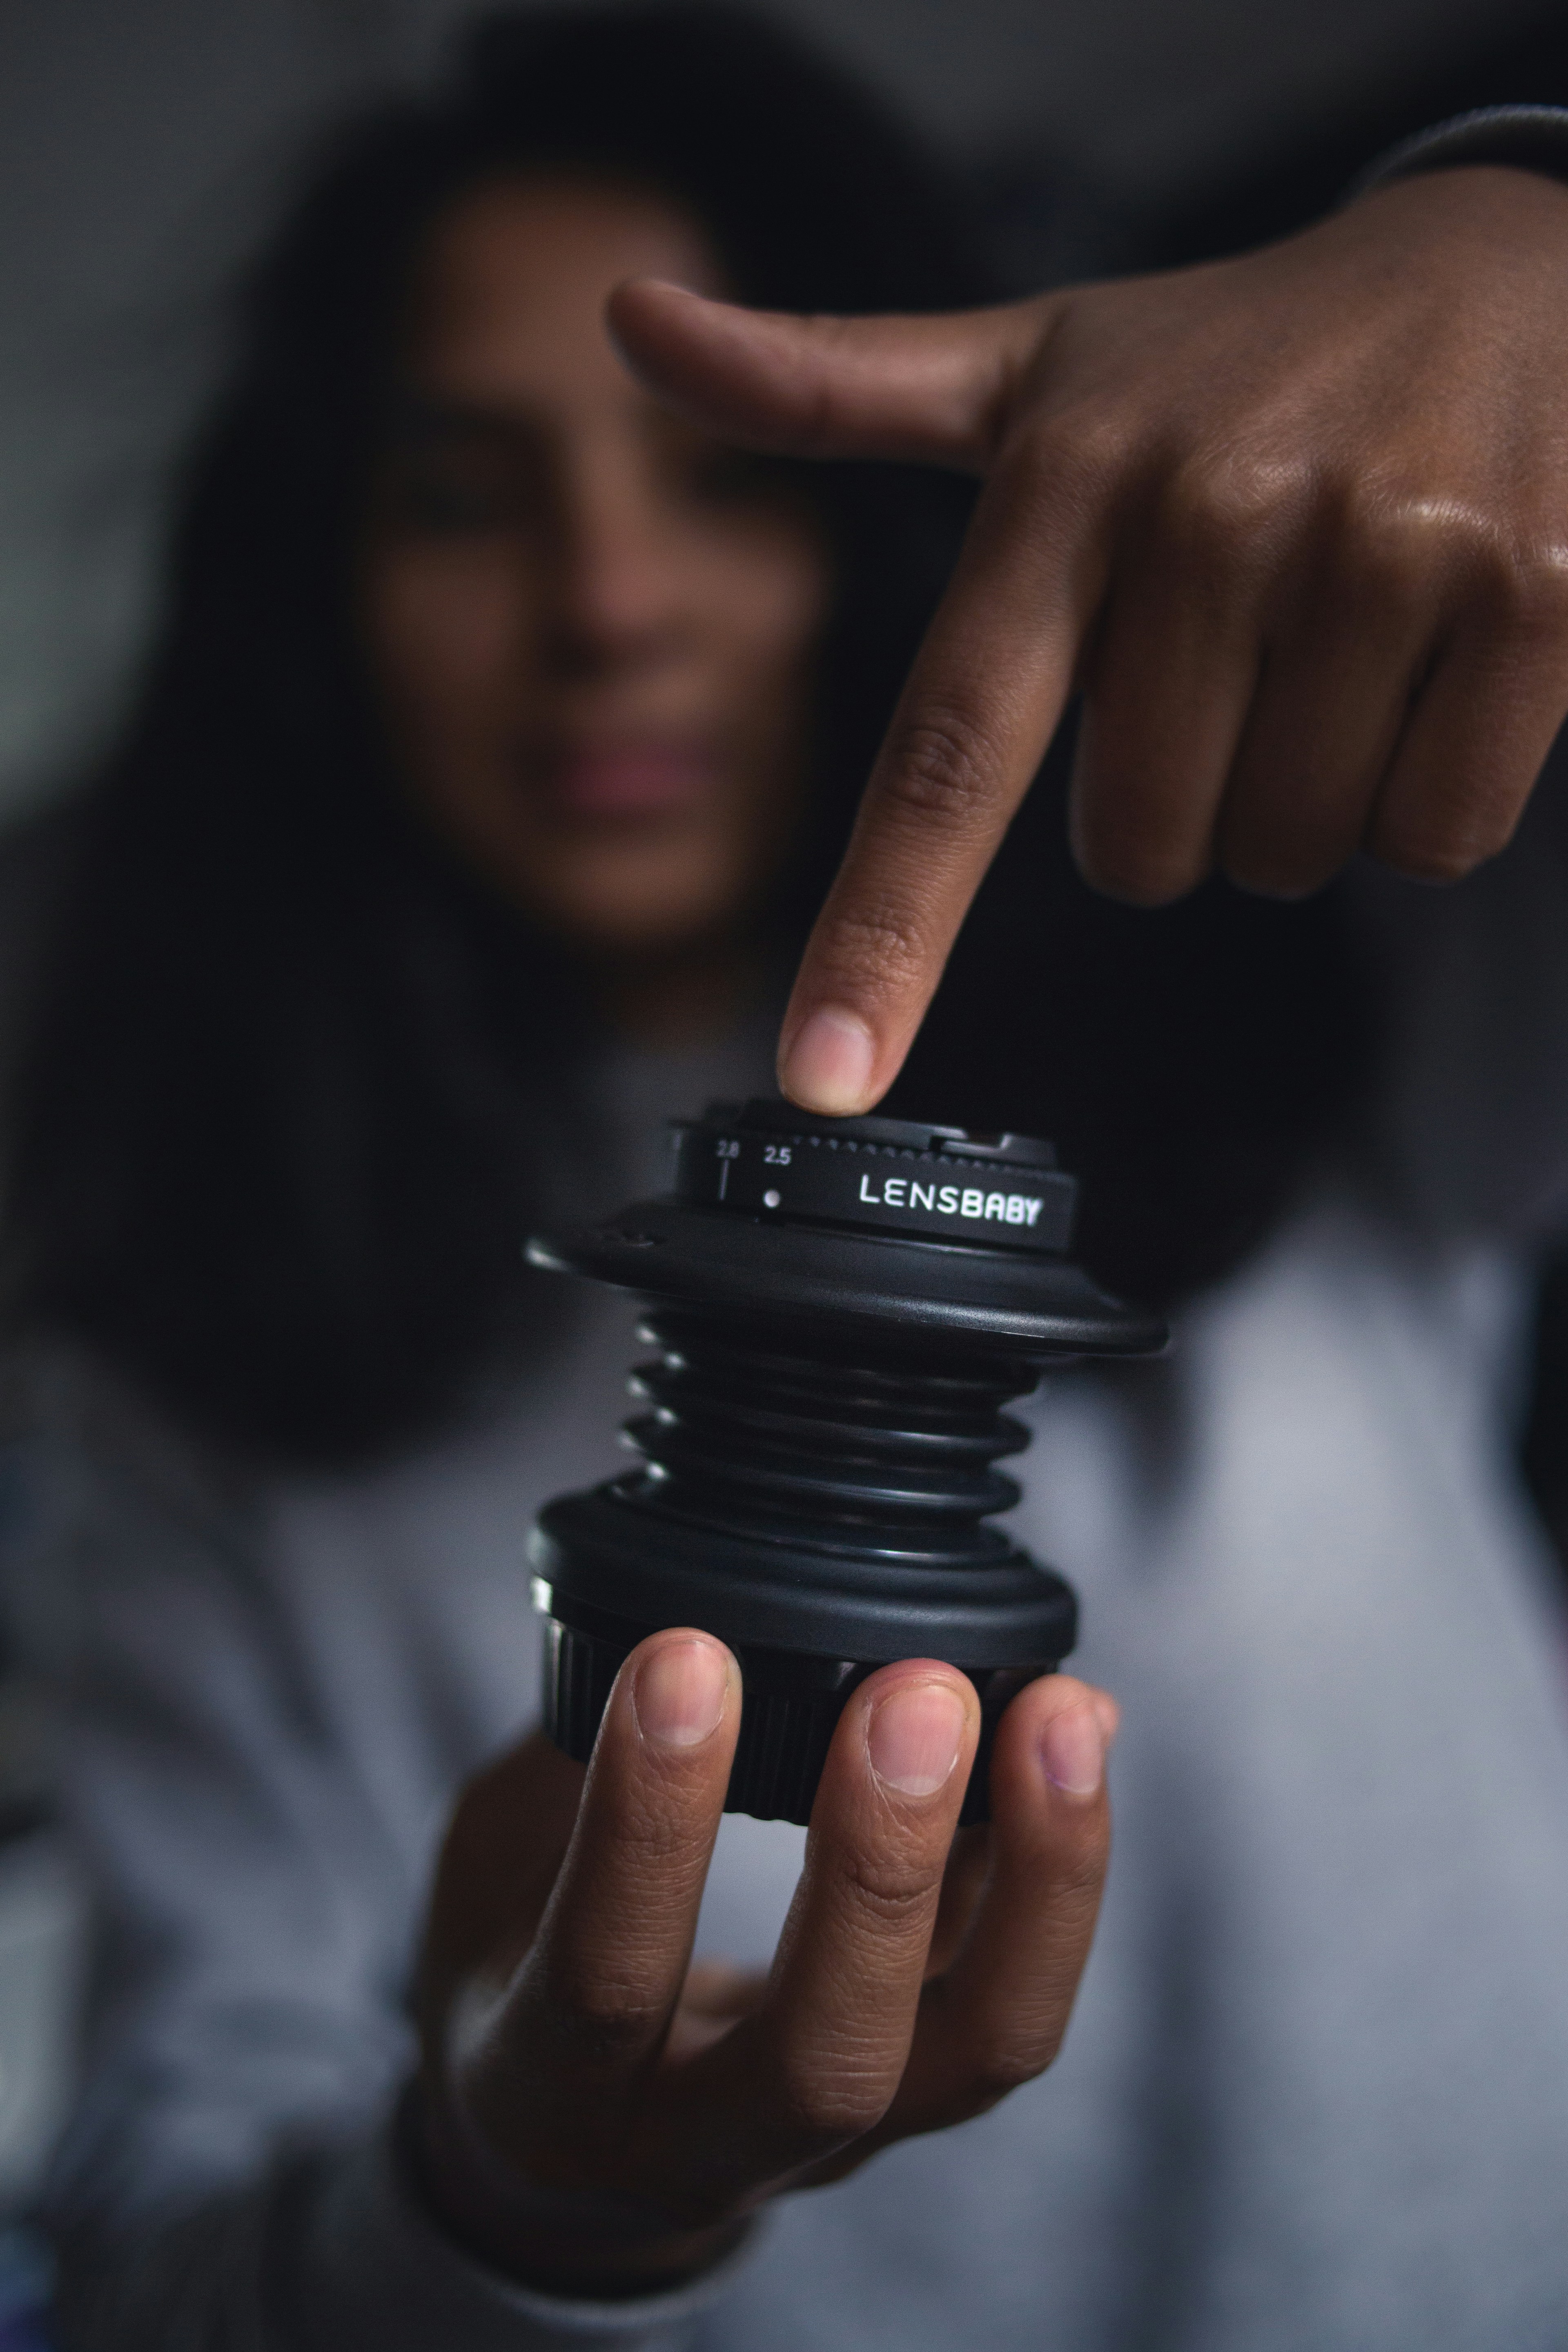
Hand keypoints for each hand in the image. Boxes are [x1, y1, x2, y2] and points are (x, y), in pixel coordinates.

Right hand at [414, 1630, 1113, 2293]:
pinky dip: (1057, 1862)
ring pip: (978, 2048)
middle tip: (914, 1692)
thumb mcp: (488, 1876)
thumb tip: (673, 1608)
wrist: (556, 2159)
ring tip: (1060, 1707)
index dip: (647, 1829)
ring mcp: (836, 2140)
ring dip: (1037, 1872)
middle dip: (881, 1868)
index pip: (604, 1981)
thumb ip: (564, 1767)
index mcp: (551, 2095)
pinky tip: (1078, 1725)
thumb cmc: (507, 1973)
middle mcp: (702, 2146)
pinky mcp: (923, 2094)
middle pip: (826, 2061)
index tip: (686, 1659)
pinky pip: (1015, 1992)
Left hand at [610, 165, 1567, 1113]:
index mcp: (1062, 486)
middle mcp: (1209, 514)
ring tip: (1341, 630)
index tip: (824, 1076)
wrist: (1503, 268)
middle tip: (1241, 649)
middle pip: (1147, 854)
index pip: (947, 752)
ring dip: (1306, 789)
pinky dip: (1430, 790)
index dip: (882, 935)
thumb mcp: (1035, 366)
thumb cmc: (1239, 356)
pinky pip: (1431, 834)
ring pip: (1289, 851)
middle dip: (1188, 795)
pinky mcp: (1529, 598)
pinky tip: (1438, 654)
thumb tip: (632, 329)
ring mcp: (1379, 550)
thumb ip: (837, 389)